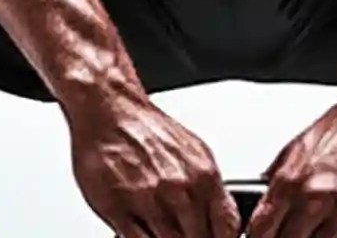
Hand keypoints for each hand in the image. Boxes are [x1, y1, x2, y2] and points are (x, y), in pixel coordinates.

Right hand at [69, 92, 240, 236]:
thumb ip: (209, 188)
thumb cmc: (148, 130)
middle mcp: (179, 190)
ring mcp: (149, 202)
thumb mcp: (195, 153)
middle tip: (187, 233)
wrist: (110, 111)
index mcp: (203, 176)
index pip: (227, 226)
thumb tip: (219, 215)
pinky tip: (147, 232)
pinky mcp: (119, 211)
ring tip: (166, 231)